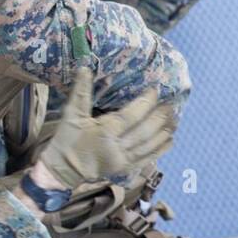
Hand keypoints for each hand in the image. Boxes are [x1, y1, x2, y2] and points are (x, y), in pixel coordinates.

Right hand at [36, 69, 175, 191]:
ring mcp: (123, 159)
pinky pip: (148, 158)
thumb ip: (80, 92)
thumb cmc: (67, 139)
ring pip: (149, 144)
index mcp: (103, 131)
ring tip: (174, 120)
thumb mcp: (71, 114)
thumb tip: (85, 68)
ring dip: (164, 131)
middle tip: (170, 105)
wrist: (62, 170)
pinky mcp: (126, 168)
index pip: (130, 115)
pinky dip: (161, 149)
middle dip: (159, 117)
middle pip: (144, 130)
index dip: (145, 103)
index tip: (155, 91)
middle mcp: (117, 146)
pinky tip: (170, 140)